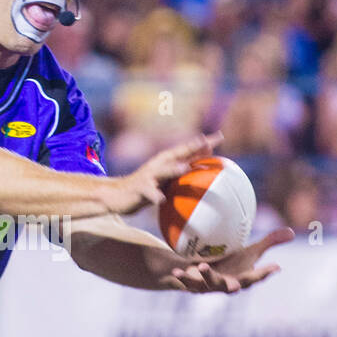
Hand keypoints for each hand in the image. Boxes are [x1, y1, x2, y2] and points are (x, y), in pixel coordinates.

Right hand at [105, 133, 222, 215]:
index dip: (203, 143)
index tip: (219, 137)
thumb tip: (205, 170)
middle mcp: (158, 165)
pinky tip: (161, 199)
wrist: (117, 195)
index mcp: (166, 161)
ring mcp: (149, 176)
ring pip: (163, 171)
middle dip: (192, 147)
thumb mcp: (164, 180)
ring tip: (184, 168)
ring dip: (174, 169)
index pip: (188, 150)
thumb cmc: (146, 187)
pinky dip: (155, 196)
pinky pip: (149, 193)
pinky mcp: (140, 189)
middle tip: (206, 141)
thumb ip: (181, 174)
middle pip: (178, 154)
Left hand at [164, 227, 294, 293]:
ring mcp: (209, 287)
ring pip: (208, 284)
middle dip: (233, 286)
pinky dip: (182, 278)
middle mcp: (226, 285)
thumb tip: (293, 232)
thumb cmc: (229, 262)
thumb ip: (270, 243)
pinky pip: (186, 282)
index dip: (265, 274)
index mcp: (242, 278)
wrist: (201, 271)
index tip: (276, 267)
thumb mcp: (250, 252)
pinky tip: (175, 272)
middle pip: (231, 287)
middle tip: (235, 286)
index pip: (256, 277)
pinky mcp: (192, 285)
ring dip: (206, 276)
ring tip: (203, 266)